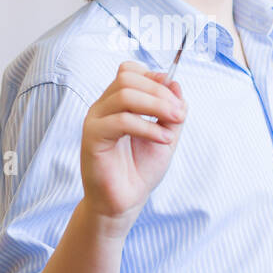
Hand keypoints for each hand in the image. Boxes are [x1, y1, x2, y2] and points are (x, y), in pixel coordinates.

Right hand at [80, 62, 185, 225]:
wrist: (125, 202)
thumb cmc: (140, 170)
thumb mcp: (166, 134)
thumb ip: (171, 110)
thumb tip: (175, 84)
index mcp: (116, 103)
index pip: (129, 71)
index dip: (154, 77)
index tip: (174, 96)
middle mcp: (103, 107)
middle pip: (127, 78)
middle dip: (159, 92)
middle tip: (179, 113)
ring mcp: (95, 121)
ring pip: (124, 94)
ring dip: (157, 106)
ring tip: (174, 124)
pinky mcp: (93, 138)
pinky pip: (121, 120)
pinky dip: (148, 127)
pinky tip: (163, 139)